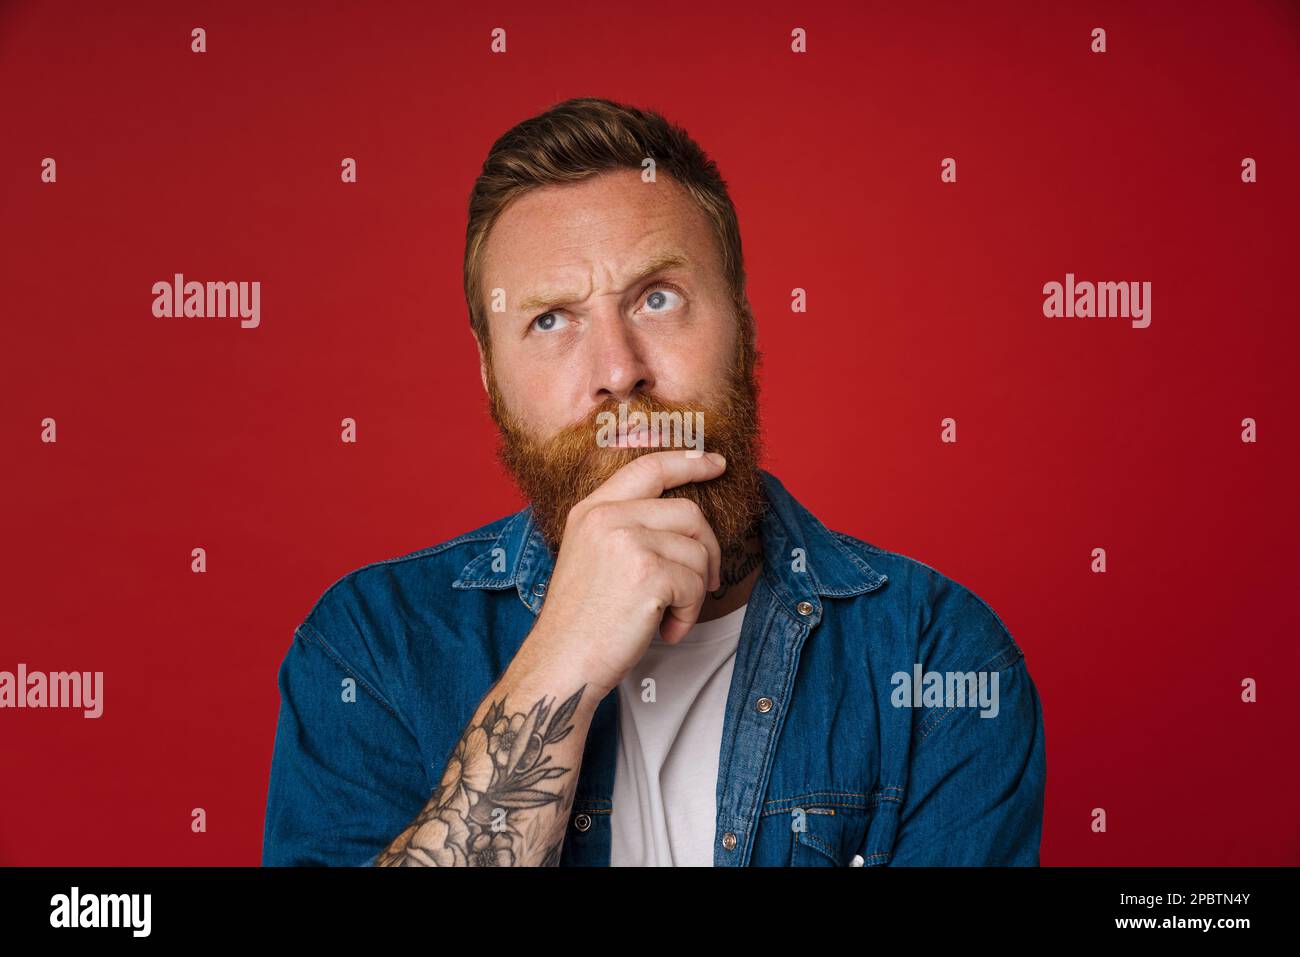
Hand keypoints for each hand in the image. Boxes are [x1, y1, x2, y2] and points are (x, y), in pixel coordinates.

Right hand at [525, 449, 726, 694]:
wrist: (561, 664)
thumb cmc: (582, 622)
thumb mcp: (592, 557)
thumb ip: (626, 528)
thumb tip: (687, 522)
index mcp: (591, 510)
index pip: (649, 467)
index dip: (688, 461)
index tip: (717, 463)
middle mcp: (607, 517)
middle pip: (688, 512)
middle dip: (708, 550)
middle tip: (705, 583)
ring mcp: (627, 542)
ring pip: (698, 552)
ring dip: (695, 592)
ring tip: (668, 616)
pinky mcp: (648, 573)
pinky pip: (696, 585)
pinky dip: (689, 615)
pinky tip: (664, 630)